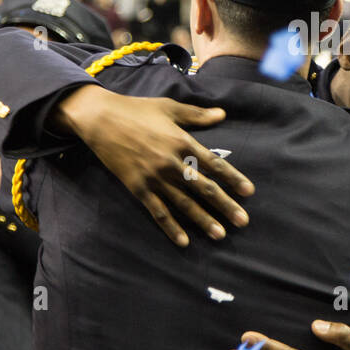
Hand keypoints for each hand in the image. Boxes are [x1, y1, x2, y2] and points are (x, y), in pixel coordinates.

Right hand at [54, 85, 254, 247]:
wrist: (100, 119)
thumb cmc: (136, 110)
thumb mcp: (169, 107)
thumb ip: (196, 115)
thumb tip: (222, 114)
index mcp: (182, 141)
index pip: (214, 163)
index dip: (233, 178)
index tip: (249, 192)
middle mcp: (171, 162)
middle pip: (203, 188)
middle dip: (224, 206)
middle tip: (243, 222)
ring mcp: (154, 178)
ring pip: (183, 203)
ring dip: (203, 220)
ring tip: (220, 235)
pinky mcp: (138, 188)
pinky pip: (157, 211)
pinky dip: (171, 227)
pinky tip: (184, 242)